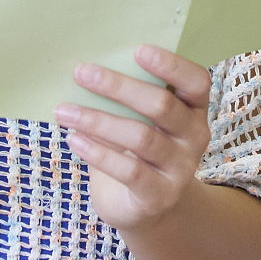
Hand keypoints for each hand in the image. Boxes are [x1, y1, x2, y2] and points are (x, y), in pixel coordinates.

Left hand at [55, 45, 212, 232]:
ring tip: (64, 111)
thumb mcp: (142, 122)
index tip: (137, 50)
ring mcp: (180, 169)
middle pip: (162, 106)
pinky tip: (74, 140)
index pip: (196, 82)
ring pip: (141, 137)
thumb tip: (87, 69)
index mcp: (194, 110)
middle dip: (119, 87)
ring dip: (98, 120)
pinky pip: (130, 171)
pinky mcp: (160, 196)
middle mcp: (195, 137)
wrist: (147, 209)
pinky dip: (98, 153)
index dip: (171, 65)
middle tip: (82, 73)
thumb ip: (129, 99)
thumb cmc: (137, 152)